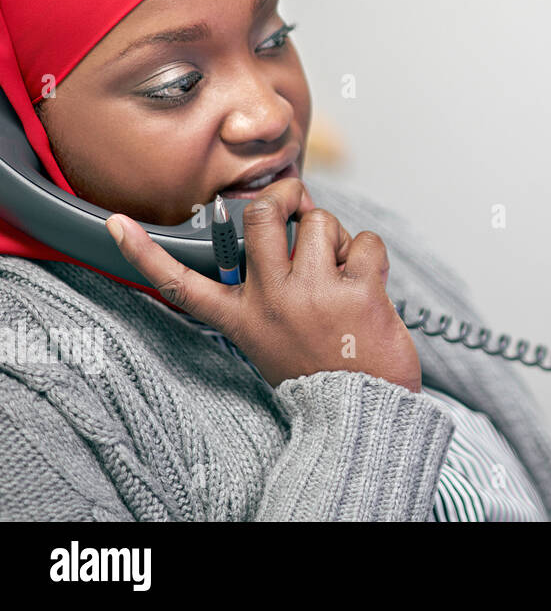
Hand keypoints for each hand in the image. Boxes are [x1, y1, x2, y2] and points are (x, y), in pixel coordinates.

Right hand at [106, 178, 420, 392]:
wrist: (362, 412)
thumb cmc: (322, 370)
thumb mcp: (272, 338)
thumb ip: (271, 286)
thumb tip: (295, 219)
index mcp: (242, 318)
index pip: (183, 284)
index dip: (146, 253)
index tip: (117, 224)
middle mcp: (271, 301)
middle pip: (262, 216)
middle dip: (285, 200)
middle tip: (300, 209)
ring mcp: (314, 294)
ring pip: (320, 220)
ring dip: (337, 236)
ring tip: (342, 271)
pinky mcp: (358, 292)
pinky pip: (366, 241)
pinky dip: (372, 254)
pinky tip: (369, 284)